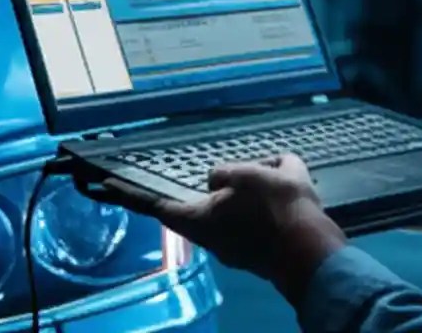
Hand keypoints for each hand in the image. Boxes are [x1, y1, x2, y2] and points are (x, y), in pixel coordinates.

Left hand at [86, 154, 347, 304]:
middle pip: (201, 204)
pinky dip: (270, 200)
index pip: (153, 203)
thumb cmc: (278, 211)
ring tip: (277, 173)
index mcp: (199, 220)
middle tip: (234, 169)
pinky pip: (259, 217)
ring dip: (250, 190)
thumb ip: (227, 173)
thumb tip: (220, 179)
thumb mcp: (248, 175)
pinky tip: (289, 186)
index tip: (105, 184)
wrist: (316, 254)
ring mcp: (235, 249)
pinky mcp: (259, 252)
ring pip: (236, 209)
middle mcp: (211, 239)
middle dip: (219, 184)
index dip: (129, 192)